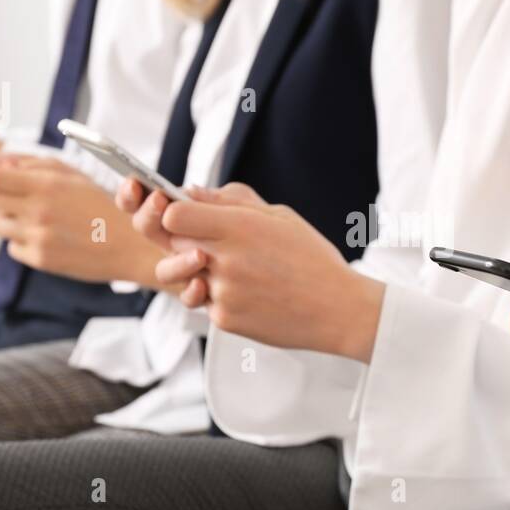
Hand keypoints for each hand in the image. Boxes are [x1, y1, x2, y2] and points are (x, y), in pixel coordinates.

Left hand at [0, 155, 171, 288]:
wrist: (130, 245)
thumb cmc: (101, 204)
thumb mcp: (70, 174)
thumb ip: (30, 165)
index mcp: (47, 186)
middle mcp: (38, 213)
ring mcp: (38, 238)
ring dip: (3, 216)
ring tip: (32, 213)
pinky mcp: (40, 259)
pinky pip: (12, 246)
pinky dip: (20, 238)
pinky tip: (45, 234)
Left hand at [152, 183, 384, 361]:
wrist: (337, 310)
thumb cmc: (312, 259)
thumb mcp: (278, 215)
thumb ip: (230, 200)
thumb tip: (190, 191)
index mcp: (239, 226)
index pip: (173, 215)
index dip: (174, 212)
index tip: (187, 215)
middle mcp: (226, 259)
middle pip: (172, 243)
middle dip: (185, 240)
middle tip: (213, 244)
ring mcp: (223, 292)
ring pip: (184, 276)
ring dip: (198, 271)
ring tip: (231, 270)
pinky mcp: (225, 318)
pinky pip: (205, 303)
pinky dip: (222, 298)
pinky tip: (252, 294)